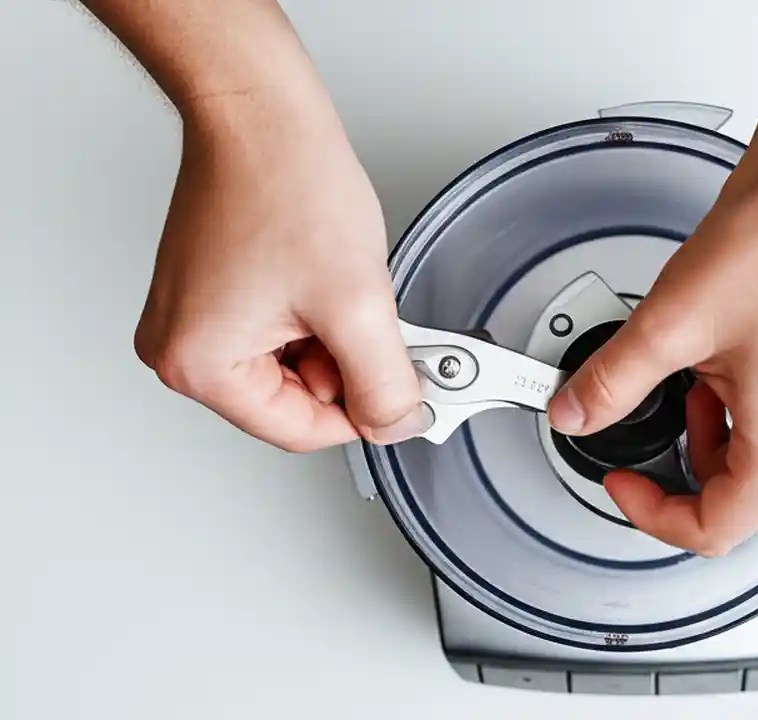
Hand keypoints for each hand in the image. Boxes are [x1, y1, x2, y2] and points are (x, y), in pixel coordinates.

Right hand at [133, 90, 423, 451]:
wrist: (261, 112)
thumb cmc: (285, 185)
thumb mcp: (357, 305)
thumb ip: (384, 382)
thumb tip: (397, 424)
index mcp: (198, 363)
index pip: (298, 430)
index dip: (360, 413)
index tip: (400, 391)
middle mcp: (180, 346)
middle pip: (293, 397)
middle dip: (345, 364)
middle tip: (371, 316)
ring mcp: (191, 316)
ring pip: (292, 362)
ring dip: (332, 334)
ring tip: (341, 281)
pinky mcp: (210, 290)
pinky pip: (277, 328)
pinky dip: (314, 312)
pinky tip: (323, 272)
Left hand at [548, 185, 757, 556]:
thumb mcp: (674, 322)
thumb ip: (613, 380)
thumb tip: (576, 408)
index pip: (710, 530)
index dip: (648, 511)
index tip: (617, 476)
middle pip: (736, 493)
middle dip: (677, 456)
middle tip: (645, 404)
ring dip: (709, 423)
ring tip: (689, 359)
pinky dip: (742, 395)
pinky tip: (725, 340)